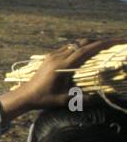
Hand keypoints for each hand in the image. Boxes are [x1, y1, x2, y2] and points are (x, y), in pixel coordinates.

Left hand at [0, 38, 121, 121]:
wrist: (24, 95)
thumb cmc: (44, 99)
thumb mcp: (65, 100)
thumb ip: (82, 100)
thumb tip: (99, 99)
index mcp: (64, 64)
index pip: (87, 49)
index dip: (105, 43)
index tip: (119, 41)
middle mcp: (59, 56)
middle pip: (83, 42)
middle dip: (101, 41)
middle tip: (115, 44)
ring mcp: (53, 55)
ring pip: (75, 43)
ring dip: (90, 43)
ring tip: (103, 48)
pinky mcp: (50, 56)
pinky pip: (68, 47)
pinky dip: (80, 47)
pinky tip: (87, 53)